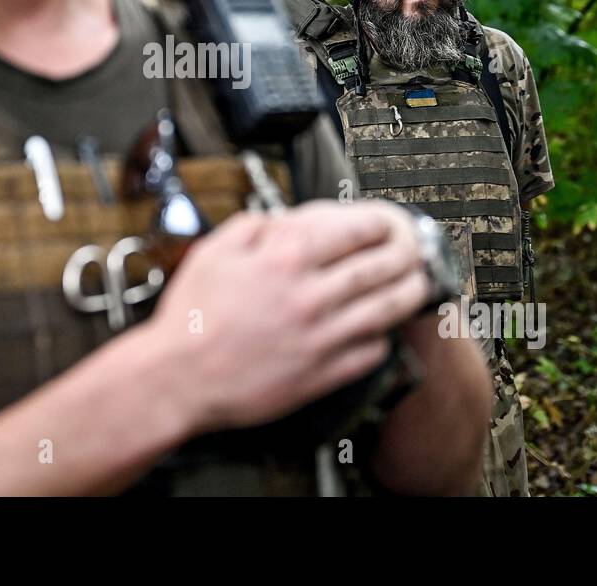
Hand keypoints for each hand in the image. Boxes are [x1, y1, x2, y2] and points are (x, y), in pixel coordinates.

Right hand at [141, 198, 431, 434]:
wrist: (178, 377)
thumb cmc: (190, 317)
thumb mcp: (213, 250)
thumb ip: (253, 225)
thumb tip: (282, 219)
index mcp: (286, 259)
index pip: (354, 230)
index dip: (380, 223)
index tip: (386, 222)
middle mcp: (310, 294)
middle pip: (381, 266)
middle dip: (406, 253)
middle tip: (414, 249)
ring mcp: (321, 335)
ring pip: (387, 308)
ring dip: (409, 292)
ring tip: (418, 283)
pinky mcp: (321, 373)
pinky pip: (369, 352)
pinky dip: (383, 338)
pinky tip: (383, 330)